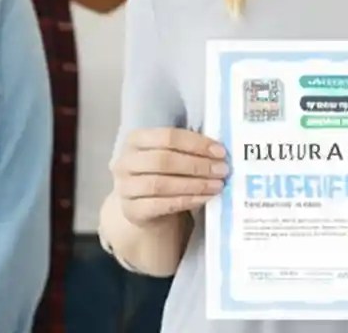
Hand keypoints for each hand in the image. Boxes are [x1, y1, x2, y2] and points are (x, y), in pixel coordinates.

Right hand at [111, 127, 228, 225]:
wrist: (144, 208)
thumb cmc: (162, 174)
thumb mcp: (171, 156)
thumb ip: (189, 150)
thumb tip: (219, 152)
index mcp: (135, 140)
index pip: (167, 136)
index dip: (196, 144)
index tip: (220, 152)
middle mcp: (125, 162)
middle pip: (163, 160)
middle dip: (197, 165)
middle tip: (222, 170)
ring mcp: (125, 188)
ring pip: (161, 184)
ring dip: (194, 184)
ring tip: (217, 185)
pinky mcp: (131, 210)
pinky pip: (161, 205)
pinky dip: (186, 201)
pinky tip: (204, 198)